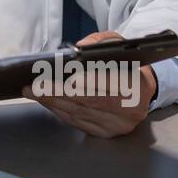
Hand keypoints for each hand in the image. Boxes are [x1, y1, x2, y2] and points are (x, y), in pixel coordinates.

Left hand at [19, 31, 157, 137]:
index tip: (63, 78)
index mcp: (137, 86)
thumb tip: (78, 49)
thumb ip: (99, 43)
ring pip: (79, 114)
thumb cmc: (126, 64)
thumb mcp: (118, 44)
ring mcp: (118, 125)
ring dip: (53, 102)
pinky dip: (60, 111)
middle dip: (58, 93)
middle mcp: (130, 111)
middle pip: (88, 102)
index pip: (107, 86)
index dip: (85, 83)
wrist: (143, 89)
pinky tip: (46, 101)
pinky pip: (78, 122)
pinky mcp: (106, 134)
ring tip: (33, 91)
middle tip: (35, 86)